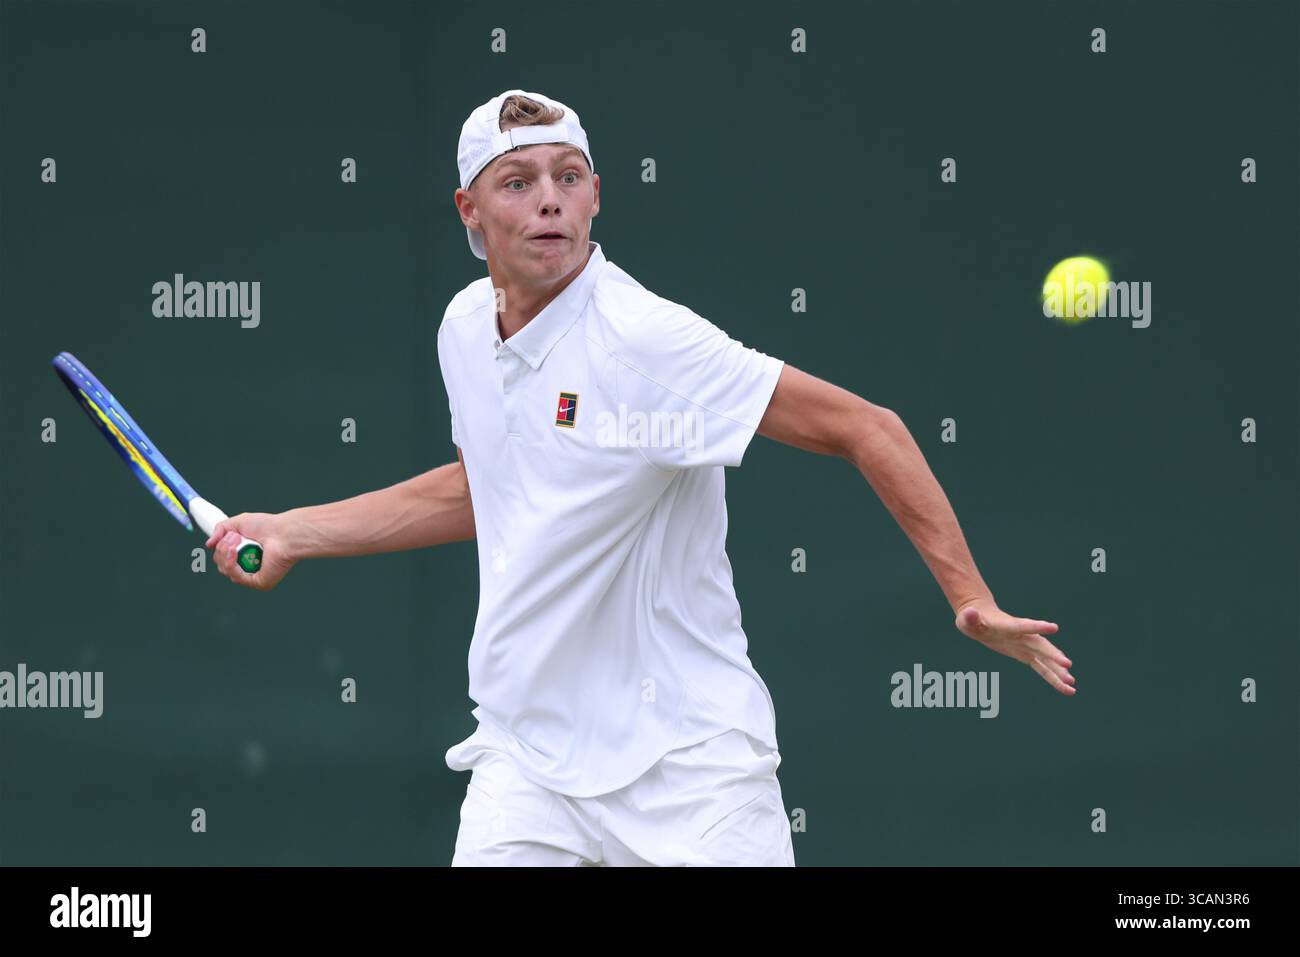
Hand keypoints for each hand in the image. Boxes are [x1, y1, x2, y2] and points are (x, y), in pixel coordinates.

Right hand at [204, 512, 295, 590]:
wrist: (283, 532)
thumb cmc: (267, 526)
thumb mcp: (238, 523)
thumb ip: (221, 529)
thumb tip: (208, 544)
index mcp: (245, 555)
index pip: (223, 559)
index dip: (220, 548)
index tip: (226, 535)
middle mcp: (249, 567)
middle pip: (222, 566)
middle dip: (222, 549)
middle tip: (235, 537)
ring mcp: (254, 576)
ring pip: (226, 571)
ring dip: (226, 553)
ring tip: (237, 540)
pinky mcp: (259, 582)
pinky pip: (237, 577)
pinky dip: (232, 564)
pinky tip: (235, 551)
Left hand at [954, 597, 1074, 695]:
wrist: (980, 617)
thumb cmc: (971, 618)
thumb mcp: (967, 618)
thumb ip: (970, 617)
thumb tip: (970, 613)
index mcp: (1008, 626)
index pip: (1023, 626)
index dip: (1037, 627)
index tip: (1054, 627)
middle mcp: (1021, 635)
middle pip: (1040, 645)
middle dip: (1053, 655)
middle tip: (1068, 665)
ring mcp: (1025, 645)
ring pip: (1045, 659)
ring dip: (1058, 671)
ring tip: (1072, 684)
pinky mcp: (1025, 654)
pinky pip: (1042, 668)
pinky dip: (1053, 677)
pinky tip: (1066, 688)